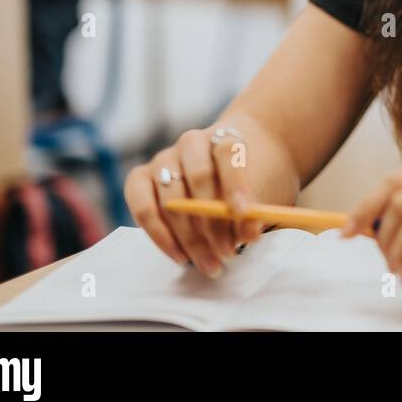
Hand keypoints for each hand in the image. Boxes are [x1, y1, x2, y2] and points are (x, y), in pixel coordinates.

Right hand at [125, 123, 288, 277]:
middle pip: (198, 177)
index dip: (235, 183)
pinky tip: (181, 257)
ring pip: (171, 199)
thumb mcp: (260, 191)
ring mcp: (163, 160)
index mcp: (224, 136)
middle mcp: (191, 143)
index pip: (227, 151)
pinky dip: (160, 236)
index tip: (243, 214)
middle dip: (213, 221)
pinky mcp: (140, 180)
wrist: (226, 169)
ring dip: (190, 237)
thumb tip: (249, 234)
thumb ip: (254, 212)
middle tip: (228, 254)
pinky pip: (143, 209)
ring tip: (210, 264)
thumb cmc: (247, 180)